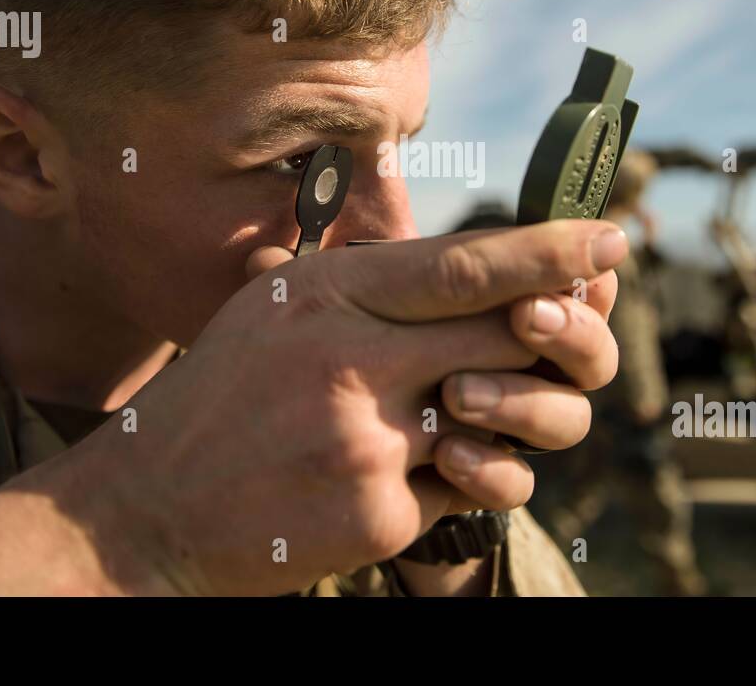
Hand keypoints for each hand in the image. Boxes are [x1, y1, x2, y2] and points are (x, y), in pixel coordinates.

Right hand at [0, 220, 626, 595]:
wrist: (146, 511)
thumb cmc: (219, 397)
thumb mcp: (273, 307)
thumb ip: (360, 278)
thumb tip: (466, 259)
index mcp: (327, 298)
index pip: (465, 266)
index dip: (550, 251)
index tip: (609, 240)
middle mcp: (351, 362)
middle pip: (509, 337)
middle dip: (556, 337)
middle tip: (568, 332)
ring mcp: (367, 444)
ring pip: (506, 422)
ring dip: (511, 419)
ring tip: (469, 417)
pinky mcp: (375, 516)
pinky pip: (464, 490)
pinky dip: (453, 480)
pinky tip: (403, 476)